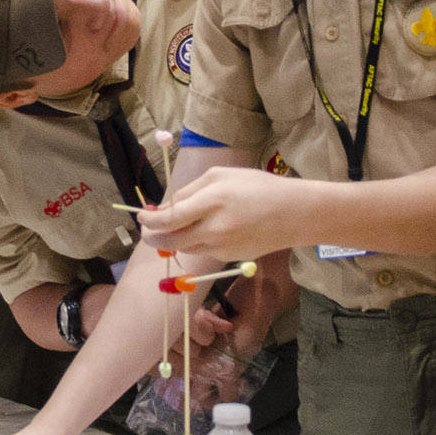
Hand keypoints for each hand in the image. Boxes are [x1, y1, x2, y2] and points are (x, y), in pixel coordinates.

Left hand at [140, 166, 297, 260]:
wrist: (294, 213)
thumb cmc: (257, 187)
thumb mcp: (221, 176)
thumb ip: (189, 191)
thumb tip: (165, 209)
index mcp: (212, 201)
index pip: (170, 218)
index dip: (150, 221)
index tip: (142, 218)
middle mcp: (216, 228)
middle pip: (171, 241)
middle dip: (154, 238)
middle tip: (147, 232)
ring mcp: (223, 247)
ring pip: (186, 249)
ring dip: (176, 240)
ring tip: (179, 227)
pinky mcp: (230, 258)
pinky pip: (205, 251)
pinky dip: (199, 243)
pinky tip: (212, 230)